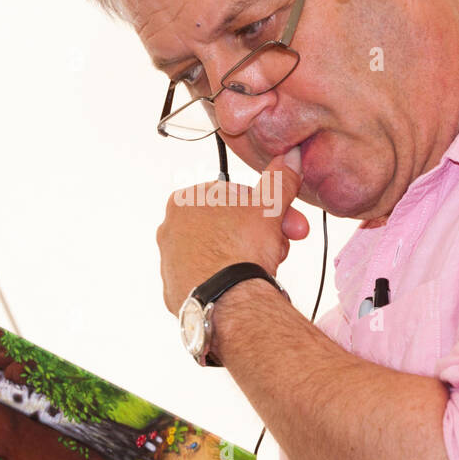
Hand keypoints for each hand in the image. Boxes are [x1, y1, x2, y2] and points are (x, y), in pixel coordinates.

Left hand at [157, 147, 305, 314]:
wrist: (228, 300)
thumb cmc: (242, 248)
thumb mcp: (269, 206)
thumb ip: (279, 181)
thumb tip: (289, 158)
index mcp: (185, 200)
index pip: (234, 197)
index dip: (267, 209)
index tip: (286, 222)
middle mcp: (170, 229)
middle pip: (227, 226)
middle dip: (260, 234)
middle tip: (282, 245)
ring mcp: (169, 262)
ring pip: (219, 252)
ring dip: (245, 256)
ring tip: (266, 267)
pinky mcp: (174, 291)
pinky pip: (208, 279)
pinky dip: (226, 280)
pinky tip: (243, 285)